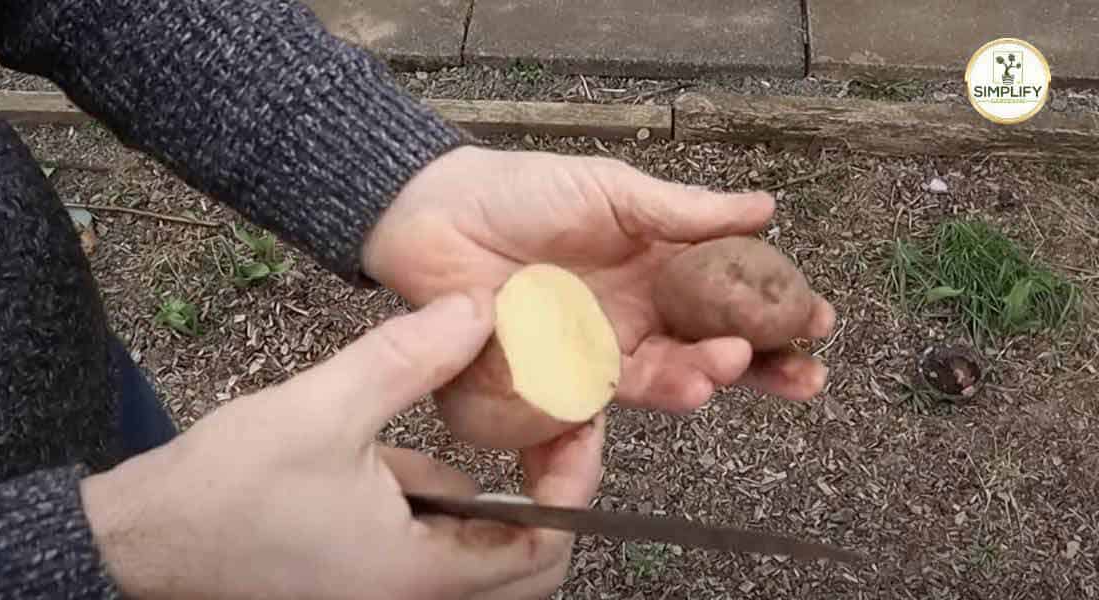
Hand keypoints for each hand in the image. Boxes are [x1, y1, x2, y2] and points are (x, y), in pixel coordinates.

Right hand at [81, 292, 603, 599]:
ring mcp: (385, 588)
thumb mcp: (324, 407)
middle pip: (524, 562)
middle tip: (545, 430)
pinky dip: (431, 494)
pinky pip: (425, 536)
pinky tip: (394, 447)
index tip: (577, 425)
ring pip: (473, 546)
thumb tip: (475, 308)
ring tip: (472, 421)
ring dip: (483, 490)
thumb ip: (407, 357)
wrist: (141, 538)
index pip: (545, 550)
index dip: (574, 486)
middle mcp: (412, 595)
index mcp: (419, 574)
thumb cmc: (223, 491)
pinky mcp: (360, 570)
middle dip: (542, 494)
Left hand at [363, 146, 836, 411]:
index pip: (730, 310)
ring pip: (652, 386)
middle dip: (756, 371)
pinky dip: (593, 433)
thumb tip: (767, 208)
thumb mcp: (612, 192)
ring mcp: (589, 358)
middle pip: (704, 361)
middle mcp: (632, 327)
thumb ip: (684, 212)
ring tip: (717, 373)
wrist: (437, 212)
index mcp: (657, 279)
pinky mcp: (542, 381)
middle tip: (797, 374)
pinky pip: (576, 414)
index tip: (819, 325)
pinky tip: (635, 415)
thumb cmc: (524, 193)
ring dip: (691, 384)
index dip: (776, 321)